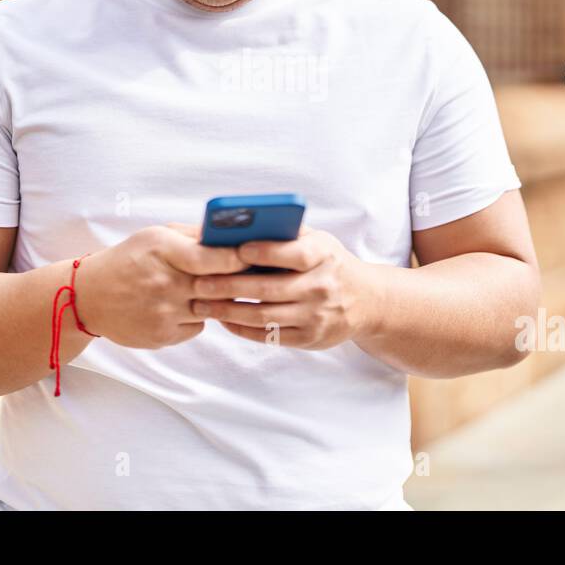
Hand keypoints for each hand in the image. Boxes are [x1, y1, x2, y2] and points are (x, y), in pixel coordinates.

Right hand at [74, 224, 245, 348]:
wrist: (88, 297)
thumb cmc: (129, 260)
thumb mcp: (155, 236)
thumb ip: (194, 236)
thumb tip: (234, 236)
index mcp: (162, 250)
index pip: (212, 257)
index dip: (240, 258)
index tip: (258, 255)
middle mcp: (163, 282)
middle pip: (218, 285)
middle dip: (239, 281)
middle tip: (257, 275)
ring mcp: (163, 312)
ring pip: (213, 308)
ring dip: (218, 301)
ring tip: (215, 290)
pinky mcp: (162, 335)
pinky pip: (198, 326)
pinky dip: (197, 317)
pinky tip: (183, 307)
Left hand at [189, 226, 377, 348]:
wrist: (366, 300)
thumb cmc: (328, 262)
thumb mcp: (317, 240)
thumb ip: (283, 232)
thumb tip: (236, 225)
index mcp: (323, 255)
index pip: (292, 254)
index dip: (262, 252)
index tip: (232, 250)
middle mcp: (321, 287)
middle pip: (269, 289)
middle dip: (229, 286)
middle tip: (198, 283)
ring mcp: (316, 316)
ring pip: (264, 316)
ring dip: (228, 311)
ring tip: (202, 304)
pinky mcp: (310, 339)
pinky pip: (269, 336)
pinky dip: (242, 329)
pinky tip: (224, 319)